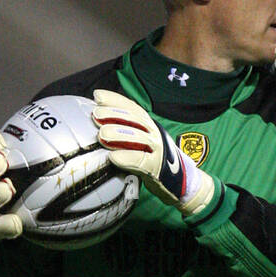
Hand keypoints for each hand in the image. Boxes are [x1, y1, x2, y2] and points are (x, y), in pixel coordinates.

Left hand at [92, 90, 214, 218]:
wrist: (179, 181)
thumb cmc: (152, 160)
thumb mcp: (141, 141)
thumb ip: (125, 131)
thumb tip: (98, 122)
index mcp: (148, 124)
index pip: (131, 107)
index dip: (115, 100)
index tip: (98, 96)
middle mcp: (153, 133)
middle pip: (134, 119)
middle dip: (114, 114)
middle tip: (96, 114)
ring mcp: (157, 149)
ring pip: (138, 137)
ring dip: (119, 134)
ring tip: (102, 134)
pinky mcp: (157, 167)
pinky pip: (141, 161)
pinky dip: (127, 158)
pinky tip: (114, 157)